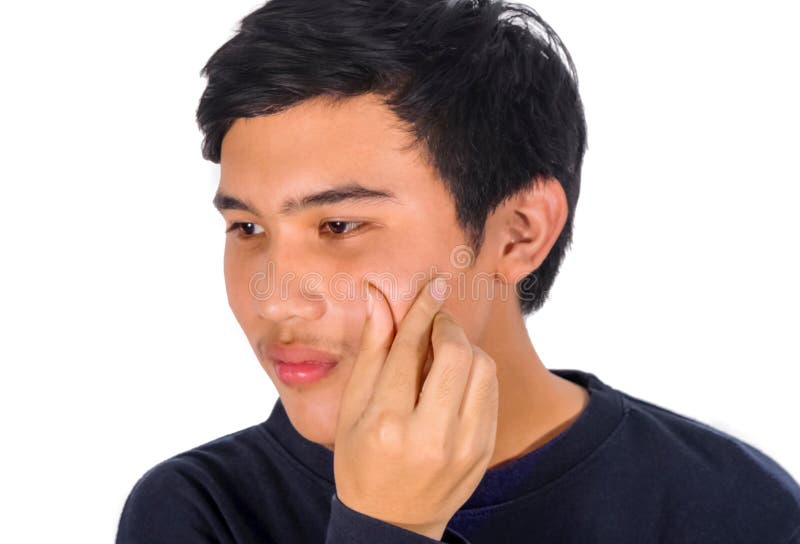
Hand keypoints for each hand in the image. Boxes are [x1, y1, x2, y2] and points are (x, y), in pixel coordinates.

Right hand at [333, 275, 499, 539]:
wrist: (392, 522)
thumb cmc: (361, 461)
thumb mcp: (352, 409)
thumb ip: (371, 352)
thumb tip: (380, 300)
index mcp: (386, 422)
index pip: (410, 349)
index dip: (422, 309)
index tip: (433, 284)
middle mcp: (429, 435)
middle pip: (456, 353)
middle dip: (448, 325)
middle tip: (436, 322)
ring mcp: (463, 446)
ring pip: (482, 368)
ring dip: (466, 347)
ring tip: (444, 353)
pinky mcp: (483, 451)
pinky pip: (491, 392)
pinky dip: (476, 373)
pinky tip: (456, 379)